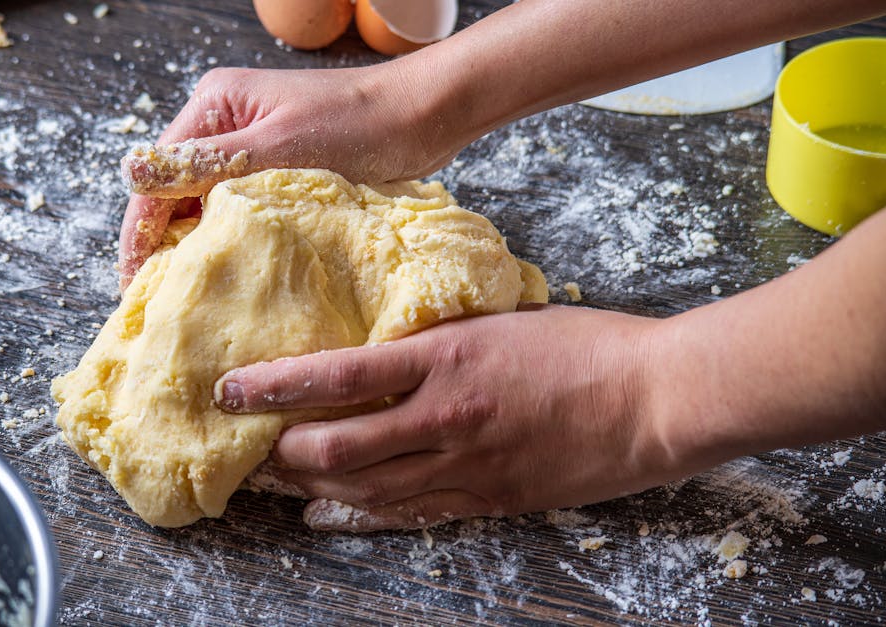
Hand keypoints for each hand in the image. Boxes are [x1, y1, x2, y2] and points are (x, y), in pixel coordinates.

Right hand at [119, 64, 465, 286]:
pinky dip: (232, 241)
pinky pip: (239, 211)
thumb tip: (130, 172)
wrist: (423, 117)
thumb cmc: (359, 124)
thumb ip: (206, 163)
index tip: (135, 286)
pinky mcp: (277, 171)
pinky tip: (231, 276)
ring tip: (188, 301)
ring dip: (198, 247)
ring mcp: (251, 148)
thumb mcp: (277, 147)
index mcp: (214, 106)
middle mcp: (224, 123)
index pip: (157, 178)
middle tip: (157, 305)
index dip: (140, 234)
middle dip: (163, 246)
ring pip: (205, 206)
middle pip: (174, 193)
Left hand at [214, 305, 677, 531]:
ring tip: (276, 480)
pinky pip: (410, 514)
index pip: (337, 374)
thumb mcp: (497, 321)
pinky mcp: (489, 498)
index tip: (231, 389)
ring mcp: (467, 464)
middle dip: (282, 451)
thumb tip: (384, 344)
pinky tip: (328, 513)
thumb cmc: (584, 346)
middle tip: (250, 446)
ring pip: (365, 488)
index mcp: (445, 357)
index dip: (274, 385)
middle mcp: (444, 416)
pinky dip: (361, 514)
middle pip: (336, 446)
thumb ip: (437, 340)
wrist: (654, 398)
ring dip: (311, 486)